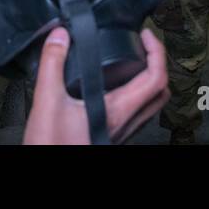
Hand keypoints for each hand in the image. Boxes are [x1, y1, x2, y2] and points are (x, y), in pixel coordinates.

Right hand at [23, 27, 168, 144]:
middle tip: (143, 47)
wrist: (49, 173)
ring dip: (149, 81)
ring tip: (132, 64)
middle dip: (158, 64)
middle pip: (161, 92)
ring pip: (150, 106)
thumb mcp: (47, 101)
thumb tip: (60, 36)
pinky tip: (112, 89)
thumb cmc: (52, 146)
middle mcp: (126, 123)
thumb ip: (53, 64)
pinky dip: (134, 96)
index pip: (156, 78)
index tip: (146, 35)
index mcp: (118, 110)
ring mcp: (121, 132)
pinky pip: (135, 115)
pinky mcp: (111, 137)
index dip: (157, 51)